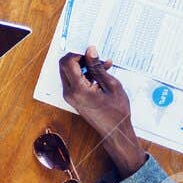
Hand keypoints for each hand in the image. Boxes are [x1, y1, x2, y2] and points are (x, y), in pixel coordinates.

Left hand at [58, 48, 143, 175]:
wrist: (116, 132)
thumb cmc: (117, 112)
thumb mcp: (111, 85)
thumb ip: (97, 67)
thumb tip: (90, 51)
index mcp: (78, 89)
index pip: (68, 62)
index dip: (78, 53)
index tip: (91, 52)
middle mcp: (69, 93)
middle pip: (65, 66)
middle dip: (79, 58)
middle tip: (95, 57)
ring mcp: (70, 96)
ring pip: (69, 72)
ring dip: (84, 66)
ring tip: (103, 66)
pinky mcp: (73, 98)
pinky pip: (74, 81)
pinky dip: (84, 75)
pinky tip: (101, 74)